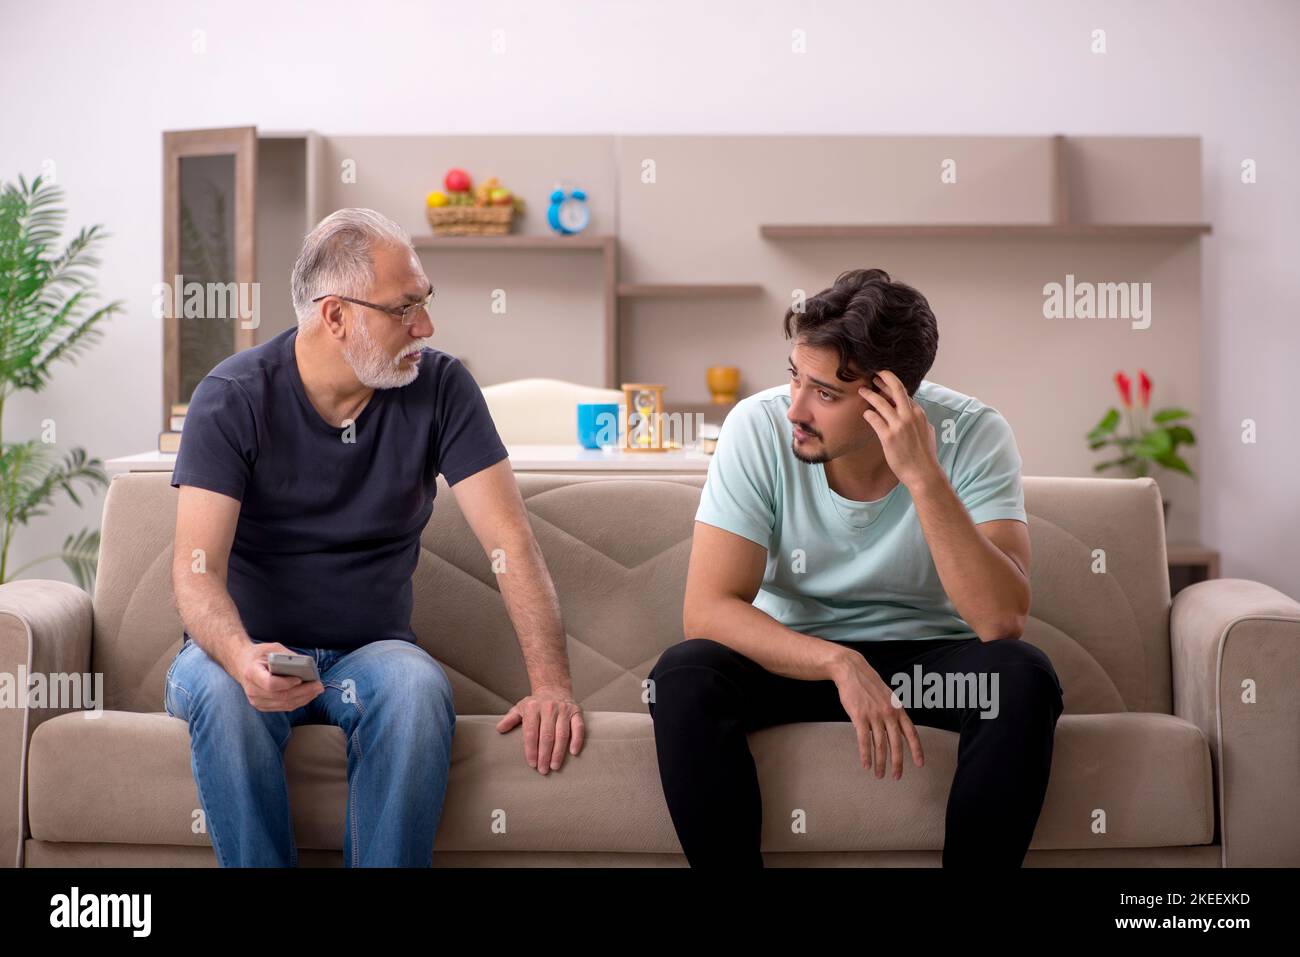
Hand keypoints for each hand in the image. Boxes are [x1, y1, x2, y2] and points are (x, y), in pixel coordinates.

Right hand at [236, 642, 323, 712]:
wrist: (242, 664)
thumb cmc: (259, 654)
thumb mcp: (272, 648)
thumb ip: (287, 656)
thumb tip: (306, 665)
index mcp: (252, 673)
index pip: (270, 684)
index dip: (287, 683)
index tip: (300, 679)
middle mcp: (252, 690)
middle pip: (281, 696)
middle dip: (303, 692)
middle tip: (318, 686)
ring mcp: (256, 700)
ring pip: (284, 704)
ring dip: (303, 699)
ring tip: (316, 690)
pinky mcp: (262, 706)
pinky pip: (283, 707)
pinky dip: (297, 702)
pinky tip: (307, 696)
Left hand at [496, 687, 585, 774]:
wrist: (554, 688)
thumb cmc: (535, 704)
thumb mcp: (520, 708)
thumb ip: (510, 719)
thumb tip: (499, 729)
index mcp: (532, 707)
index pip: (531, 732)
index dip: (531, 749)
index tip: (532, 763)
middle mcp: (548, 707)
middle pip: (547, 735)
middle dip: (544, 755)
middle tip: (543, 770)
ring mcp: (563, 709)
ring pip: (562, 734)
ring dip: (558, 752)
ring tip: (555, 766)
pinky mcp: (576, 712)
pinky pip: (578, 727)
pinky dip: (577, 740)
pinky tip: (573, 752)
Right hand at [830, 648, 924, 779]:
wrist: (852, 670)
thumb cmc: (868, 684)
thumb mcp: (887, 697)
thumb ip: (893, 713)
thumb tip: (896, 729)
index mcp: (898, 709)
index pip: (912, 733)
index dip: (917, 750)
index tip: (920, 764)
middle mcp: (889, 713)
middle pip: (896, 744)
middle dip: (898, 763)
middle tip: (896, 776)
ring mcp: (874, 715)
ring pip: (880, 745)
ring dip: (880, 763)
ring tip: (879, 774)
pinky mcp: (859, 717)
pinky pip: (864, 741)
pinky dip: (866, 755)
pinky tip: (866, 765)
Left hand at [858, 370, 942, 490]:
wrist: (923, 472)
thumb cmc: (925, 454)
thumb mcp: (927, 431)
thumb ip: (918, 419)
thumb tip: (913, 410)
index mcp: (919, 413)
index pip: (904, 393)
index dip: (892, 385)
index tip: (884, 380)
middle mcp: (909, 415)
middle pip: (895, 389)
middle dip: (884, 378)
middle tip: (874, 374)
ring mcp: (898, 425)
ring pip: (880, 402)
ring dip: (869, 394)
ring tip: (862, 390)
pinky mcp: (887, 436)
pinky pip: (873, 418)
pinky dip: (868, 414)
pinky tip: (865, 413)